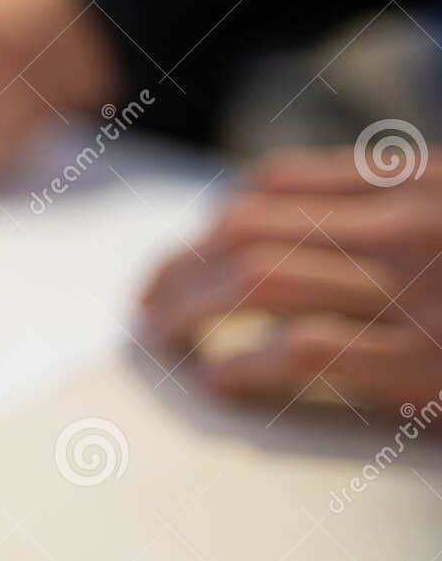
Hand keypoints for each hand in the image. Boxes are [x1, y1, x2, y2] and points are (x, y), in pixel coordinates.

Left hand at [140, 146, 441, 408]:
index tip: (178, 261)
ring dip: (189, 310)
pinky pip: (307, 347)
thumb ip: (379, 216)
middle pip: (245, 229)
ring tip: (161, 338)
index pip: (273, 184)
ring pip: (259, 277)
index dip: (207, 225)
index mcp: (411, 181)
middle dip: (179, 268)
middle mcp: (405, 224)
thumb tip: (271, 242)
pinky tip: (216, 379)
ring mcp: (414, 288)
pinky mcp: (426, 359)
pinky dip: (246, 363)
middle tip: (147, 305)